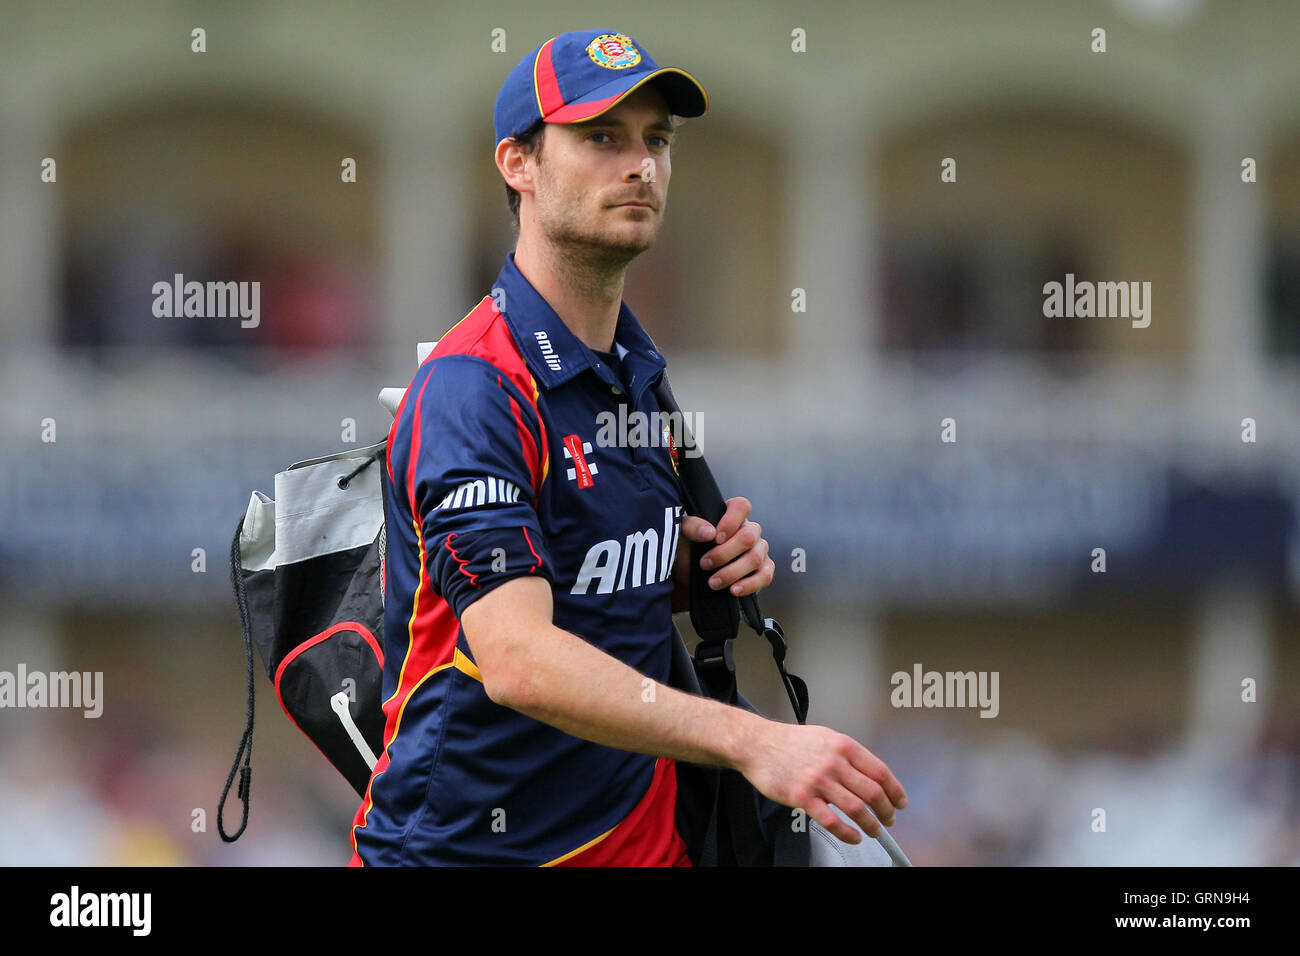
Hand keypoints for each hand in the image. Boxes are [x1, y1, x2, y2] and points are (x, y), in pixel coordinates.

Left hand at [677, 496, 773, 597]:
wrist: (688, 577)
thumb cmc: (686, 549)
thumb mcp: (681, 535)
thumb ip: (691, 527)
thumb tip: (709, 533)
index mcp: (732, 516)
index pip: (741, 507)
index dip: (731, 521)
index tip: (715, 538)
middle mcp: (749, 531)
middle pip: (748, 536)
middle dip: (725, 553)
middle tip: (704, 564)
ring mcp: (759, 551)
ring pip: (755, 558)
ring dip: (732, 572)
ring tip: (712, 582)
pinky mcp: (763, 571)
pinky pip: (765, 576)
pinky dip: (750, 584)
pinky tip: (733, 590)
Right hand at [735, 720, 907, 842]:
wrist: (758, 744)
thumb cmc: (790, 741)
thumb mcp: (826, 737)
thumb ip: (848, 754)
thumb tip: (870, 775)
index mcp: (843, 746)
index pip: (880, 771)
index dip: (895, 791)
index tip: (900, 802)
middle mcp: (834, 762)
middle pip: (873, 792)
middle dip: (886, 811)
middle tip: (889, 819)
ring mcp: (819, 780)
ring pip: (856, 808)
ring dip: (871, 825)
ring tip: (874, 831)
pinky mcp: (802, 797)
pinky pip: (832, 821)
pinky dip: (848, 833)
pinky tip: (853, 836)